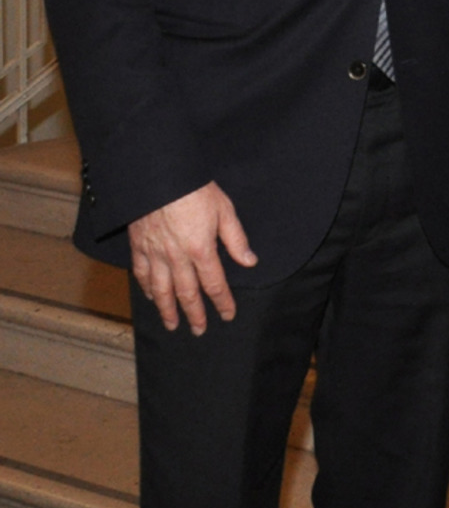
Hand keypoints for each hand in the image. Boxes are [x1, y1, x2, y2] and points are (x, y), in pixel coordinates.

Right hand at [127, 182, 256, 333]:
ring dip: (167, 310)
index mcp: (201, 249)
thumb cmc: (194, 190)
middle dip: (194, 314)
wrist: (158, 176)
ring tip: (172, 325)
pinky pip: (141, 273)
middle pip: (186, 293)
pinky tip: (151, 297)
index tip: (227, 315)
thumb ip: (236, 239)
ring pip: (161, 290)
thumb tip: (249, 261)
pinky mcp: (138, 246)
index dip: (222, 302)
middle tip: (199, 331)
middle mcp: (176, 257)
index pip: (214, 284)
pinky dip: (145, 288)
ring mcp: (155, 253)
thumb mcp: (224, 210)